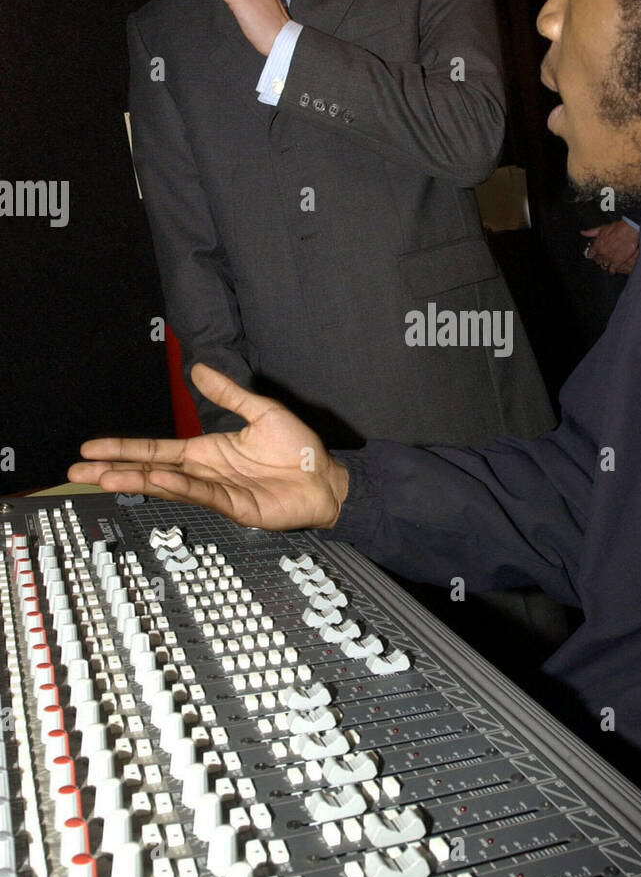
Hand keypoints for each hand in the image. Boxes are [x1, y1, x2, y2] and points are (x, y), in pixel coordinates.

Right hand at [68, 364, 347, 531]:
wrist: (327, 478)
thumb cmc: (299, 450)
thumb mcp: (261, 411)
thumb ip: (228, 393)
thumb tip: (197, 369)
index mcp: (207, 451)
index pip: (156, 450)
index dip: (124, 449)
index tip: (91, 449)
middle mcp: (206, 472)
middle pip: (151, 470)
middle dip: (113, 471)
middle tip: (77, 474)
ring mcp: (217, 492)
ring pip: (168, 485)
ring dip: (135, 481)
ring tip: (102, 479)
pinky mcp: (235, 507)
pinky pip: (201, 495)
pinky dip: (178, 488)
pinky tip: (156, 481)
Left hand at [581, 221, 639, 274]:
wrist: (629, 230)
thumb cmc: (617, 228)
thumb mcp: (601, 228)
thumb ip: (591, 232)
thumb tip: (583, 232)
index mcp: (597, 246)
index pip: (590, 254)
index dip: (592, 254)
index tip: (594, 254)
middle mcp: (602, 253)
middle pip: (597, 261)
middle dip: (599, 259)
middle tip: (603, 258)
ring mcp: (609, 258)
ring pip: (604, 266)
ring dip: (605, 265)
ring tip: (608, 263)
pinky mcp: (618, 262)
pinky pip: (612, 270)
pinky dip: (612, 271)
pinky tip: (613, 270)